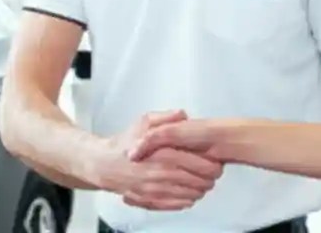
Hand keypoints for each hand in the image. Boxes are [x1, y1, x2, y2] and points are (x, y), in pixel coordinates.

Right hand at [91, 110, 222, 211]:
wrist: (103, 164)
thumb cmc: (125, 143)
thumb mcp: (144, 122)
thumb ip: (166, 118)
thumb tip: (183, 115)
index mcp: (162, 154)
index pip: (197, 163)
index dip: (211, 164)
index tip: (217, 162)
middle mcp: (160, 174)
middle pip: (196, 181)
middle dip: (209, 179)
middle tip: (214, 174)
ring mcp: (155, 190)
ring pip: (188, 195)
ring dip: (199, 190)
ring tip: (203, 183)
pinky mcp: (149, 201)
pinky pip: (175, 205)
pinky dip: (186, 200)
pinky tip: (189, 193)